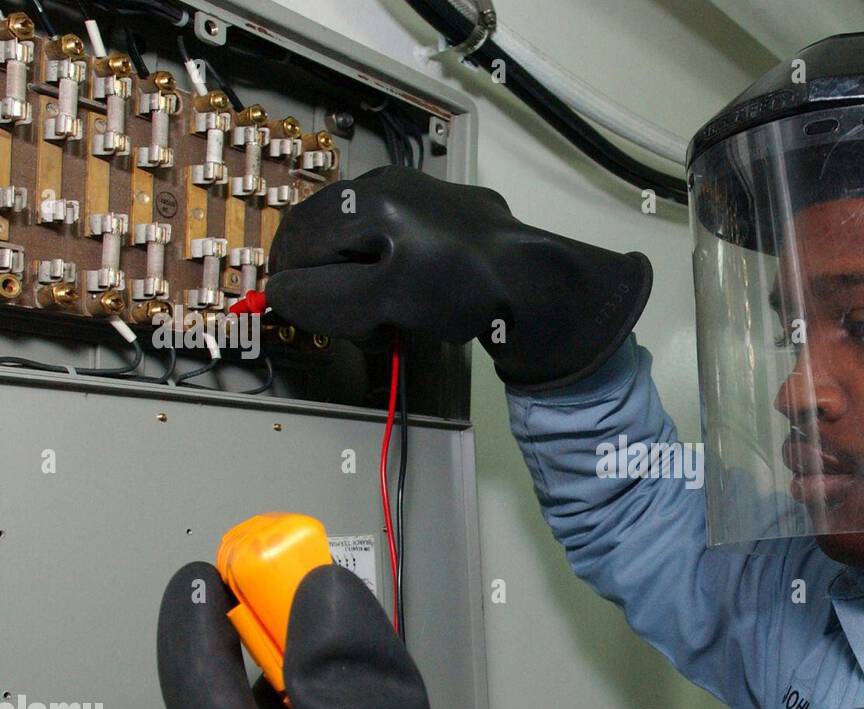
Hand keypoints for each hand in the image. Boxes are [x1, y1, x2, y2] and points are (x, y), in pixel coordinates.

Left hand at [157, 561, 580, 708]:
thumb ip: (355, 688)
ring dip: (311, 661)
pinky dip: (350, 701)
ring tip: (345, 623)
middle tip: (300, 577)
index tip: (212, 566)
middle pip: (247, 699)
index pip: (201, 690)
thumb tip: (321, 600)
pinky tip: (390, 699)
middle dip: (266, 626)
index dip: (195, 621)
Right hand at [266, 165, 651, 389]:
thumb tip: (280, 294)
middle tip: (365, 330)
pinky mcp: (451, 219)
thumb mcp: (383, 300)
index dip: (295, 289)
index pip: (298, 241)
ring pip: (364, 249)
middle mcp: (390, 185)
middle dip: (337, 293)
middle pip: (329, 243)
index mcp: (366, 197)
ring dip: (367, 294)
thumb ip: (325, 299)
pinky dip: (398, 284)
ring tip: (396, 325)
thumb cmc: (463, 289)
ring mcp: (423, 198)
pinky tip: (423, 310)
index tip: (317, 326)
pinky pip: (401, 250)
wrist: (544, 283)